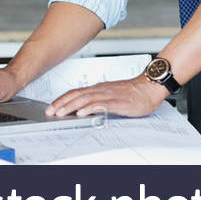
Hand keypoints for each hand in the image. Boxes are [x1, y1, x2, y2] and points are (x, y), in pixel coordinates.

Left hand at [45, 74, 165, 118]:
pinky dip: (90, 107)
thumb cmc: (133, 93)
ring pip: (87, 99)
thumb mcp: (112, 96)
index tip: (51, 107)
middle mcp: (102, 90)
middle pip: (78, 95)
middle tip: (50, 111)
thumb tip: (83, 108)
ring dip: (72, 105)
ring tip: (61, 112)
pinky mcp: (118, 102)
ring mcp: (110, 95)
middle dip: (62, 103)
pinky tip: (83, 112)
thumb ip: (98, 101)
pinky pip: (102, 104)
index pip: (76, 92)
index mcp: (99, 89)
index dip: (62, 99)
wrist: (150, 87)